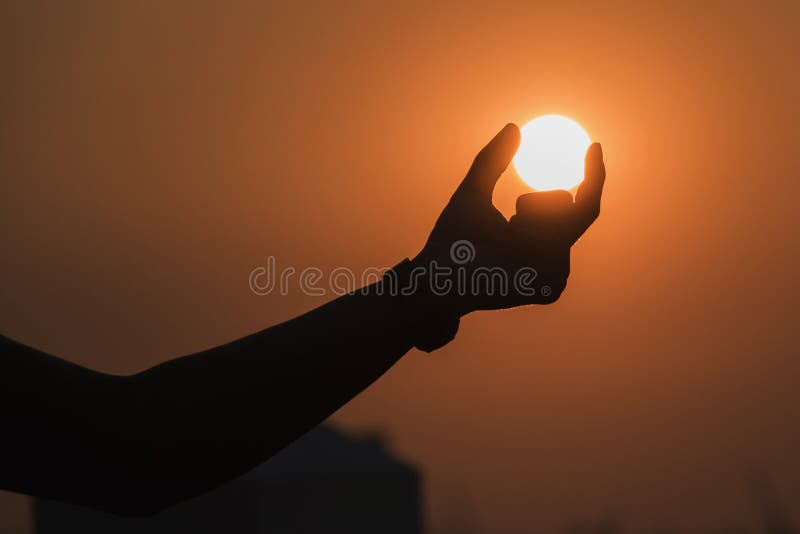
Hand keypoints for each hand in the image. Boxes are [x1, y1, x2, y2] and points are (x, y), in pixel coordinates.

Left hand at [412, 123, 605, 316]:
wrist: (439, 277)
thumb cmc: (452, 239)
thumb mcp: (473, 191)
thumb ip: (492, 161)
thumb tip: (514, 126)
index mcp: (540, 234)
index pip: (578, 203)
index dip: (592, 175)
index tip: (594, 146)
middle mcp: (553, 255)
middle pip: (574, 209)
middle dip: (541, 201)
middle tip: (510, 216)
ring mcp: (553, 275)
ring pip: (562, 228)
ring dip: (528, 226)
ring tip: (501, 245)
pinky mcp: (548, 289)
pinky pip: (552, 250)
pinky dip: (528, 245)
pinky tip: (505, 261)